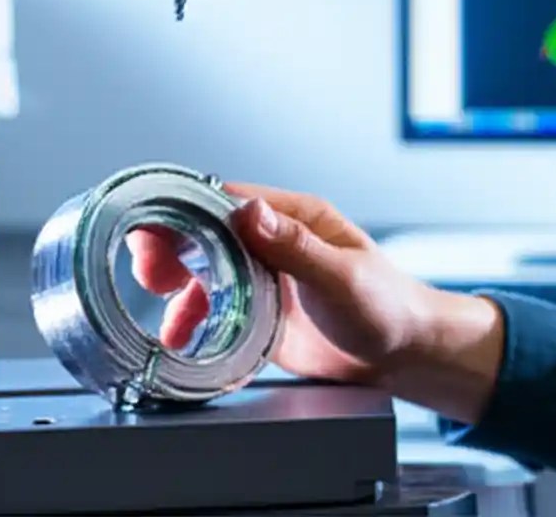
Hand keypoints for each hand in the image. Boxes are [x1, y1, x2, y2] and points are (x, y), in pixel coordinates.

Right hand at [124, 182, 504, 422]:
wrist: (404, 355)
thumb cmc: (388, 306)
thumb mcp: (341, 275)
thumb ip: (295, 247)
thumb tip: (250, 211)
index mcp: (297, 218)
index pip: (230, 200)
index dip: (186, 210)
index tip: (152, 226)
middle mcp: (276, 243)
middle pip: (206, 234)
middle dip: (171, 249)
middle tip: (151, 272)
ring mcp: (266, 278)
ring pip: (204, 273)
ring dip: (179, 290)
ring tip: (168, 312)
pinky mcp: (261, 314)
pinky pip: (215, 311)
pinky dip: (193, 321)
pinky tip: (183, 336)